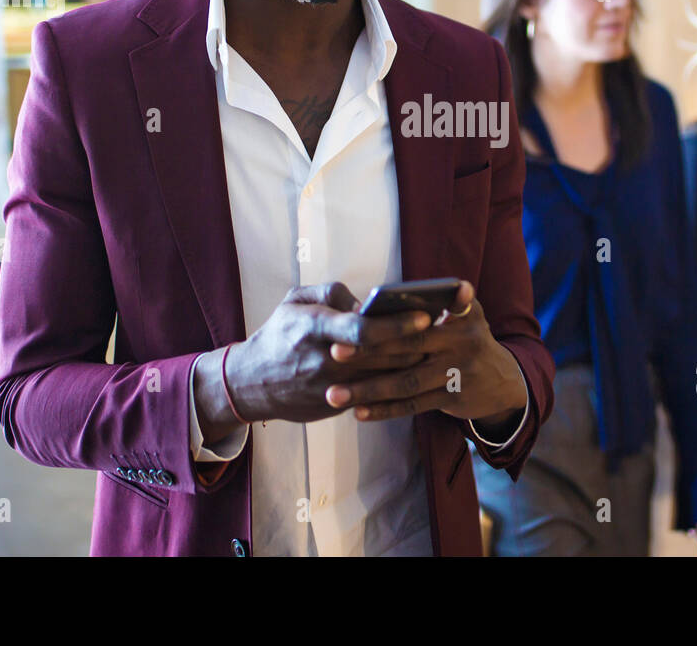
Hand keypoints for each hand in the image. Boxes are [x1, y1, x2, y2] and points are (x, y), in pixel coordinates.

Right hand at [194, 281, 428, 440]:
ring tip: (440, 350)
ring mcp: (329, 386)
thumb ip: (330, 291)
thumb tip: (366, 299)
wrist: (250, 384)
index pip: (362, 328)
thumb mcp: (295, 301)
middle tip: (447, 332)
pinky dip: (396, 384)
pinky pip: (372, 394)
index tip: (424, 316)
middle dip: (416, 343)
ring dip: (412, 365)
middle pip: (380, 355)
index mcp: (313, 327)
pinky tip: (418, 371)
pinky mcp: (334, 405)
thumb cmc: (278, 334)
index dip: (396, 324)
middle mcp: (323, 359)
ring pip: (382, 377)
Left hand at [324, 280, 526, 428]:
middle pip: (406, 350)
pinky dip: (385, 410)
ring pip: (406, 383)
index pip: (418, 320)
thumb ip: (452, 300)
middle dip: (368, 353)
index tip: (354, 319)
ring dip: (369, 389)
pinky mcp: (451, 400)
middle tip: (333, 354)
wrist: (505, 382)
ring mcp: (456, 376)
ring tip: (334, 394)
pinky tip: (358, 412)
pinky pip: (413, 406)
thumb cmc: (473, 341)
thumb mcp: (472, 315)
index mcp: (460, 320)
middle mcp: (460, 346)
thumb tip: (452, 285)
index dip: (387, 322)